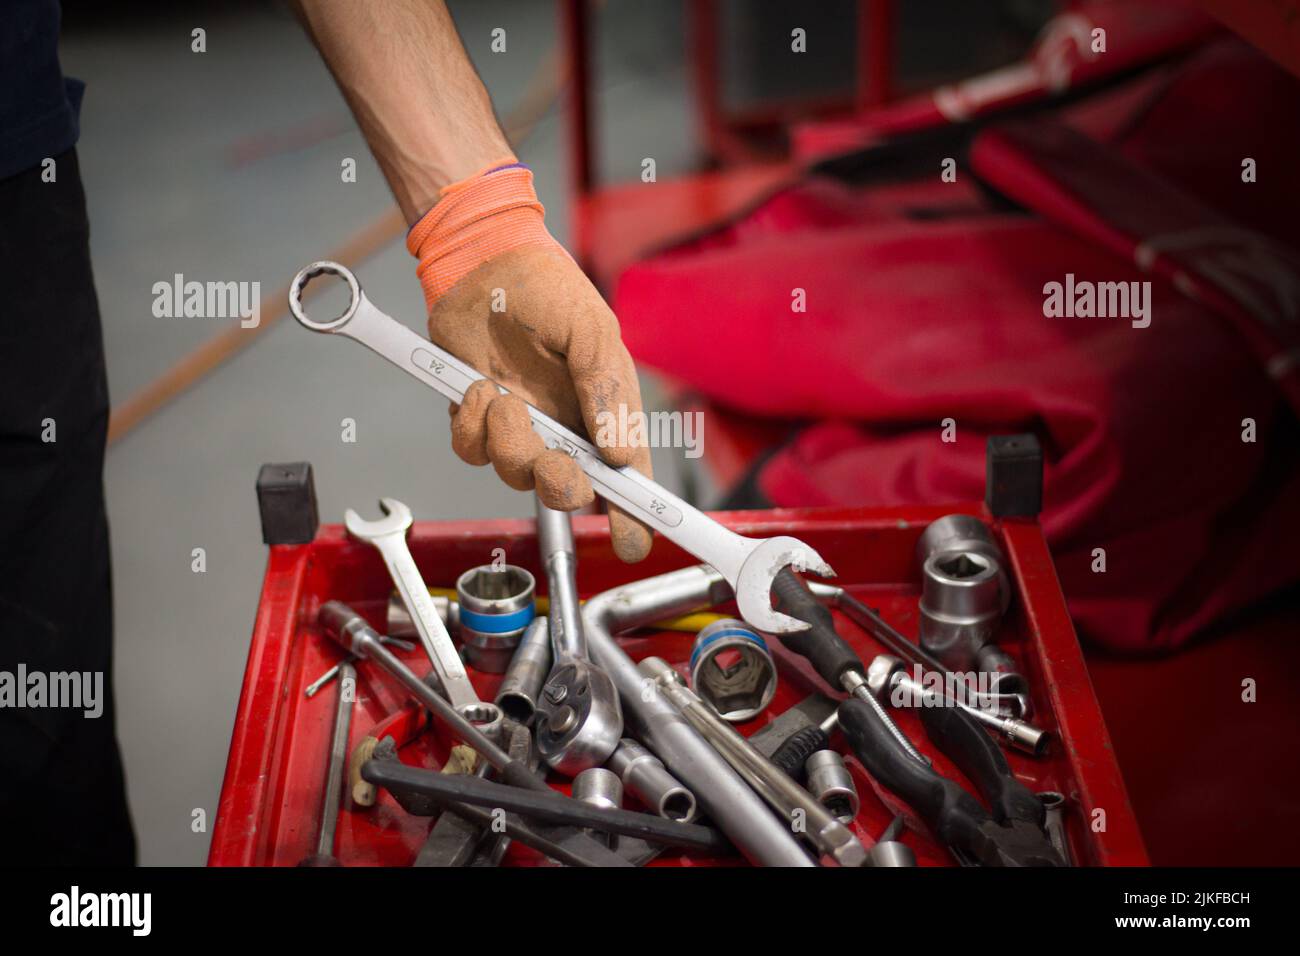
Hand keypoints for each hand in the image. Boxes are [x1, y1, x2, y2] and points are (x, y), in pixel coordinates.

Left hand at [408, 164, 652, 562]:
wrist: (482, 259)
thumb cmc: (548, 288)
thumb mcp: (592, 329)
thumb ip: (606, 390)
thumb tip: (620, 453)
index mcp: (604, 412)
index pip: (626, 476)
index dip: (632, 515)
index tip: (632, 541)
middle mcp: (565, 428)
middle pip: (567, 491)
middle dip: (558, 483)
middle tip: (550, 456)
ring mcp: (521, 426)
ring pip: (515, 473)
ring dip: (507, 441)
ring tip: (501, 394)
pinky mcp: (478, 417)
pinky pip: (471, 450)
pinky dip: (470, 425)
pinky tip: (476, 389)